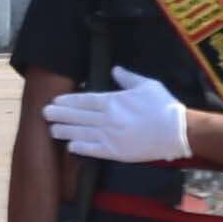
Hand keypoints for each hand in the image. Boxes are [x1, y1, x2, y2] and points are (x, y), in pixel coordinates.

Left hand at [42, 66, 193, 164]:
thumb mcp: (147, 85)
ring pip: (82, 133)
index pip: (84, 100)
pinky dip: (80, 147)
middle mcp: (108, 118)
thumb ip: (127, 78)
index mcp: (114, 101)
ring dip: (65, 131)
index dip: (68, 102)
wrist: (177, 131)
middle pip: (78, 116)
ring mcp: (111, 136)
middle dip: (60, 115)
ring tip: (51, 129)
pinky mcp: (117, 151)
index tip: (55, 101)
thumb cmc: (164, 106)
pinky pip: (94, 150)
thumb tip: (114, 70)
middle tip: (44, 114)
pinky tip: (70, 146)